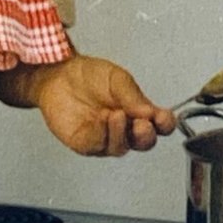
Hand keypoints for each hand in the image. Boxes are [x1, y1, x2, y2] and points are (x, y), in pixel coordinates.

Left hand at [28, 53, 177, 157]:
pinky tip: (100, 120)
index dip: (165, 124)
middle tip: (142, 124)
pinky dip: (101, 134)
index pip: (160, 124)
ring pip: (121, 147)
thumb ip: (133, 95)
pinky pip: (97, 145)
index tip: (162, 118)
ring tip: (115, 115)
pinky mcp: (85, 142)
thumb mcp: (116, 78)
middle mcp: (124, 127)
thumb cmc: (88, 75)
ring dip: (121, 133)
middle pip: (144, 143)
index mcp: (137, 111)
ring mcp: (105, 137)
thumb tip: (150, 111)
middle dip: (146, 136)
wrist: (58, 74)